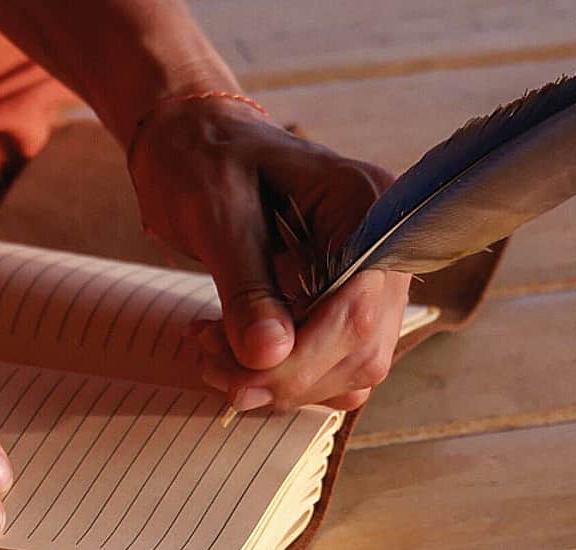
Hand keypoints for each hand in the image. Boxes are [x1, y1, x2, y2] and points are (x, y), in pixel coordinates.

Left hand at [127, 96, 410, 409]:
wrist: (193, 142)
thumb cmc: (203, 159)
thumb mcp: (215, 214)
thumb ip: (244, 286)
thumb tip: (268, 355)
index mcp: (364, 204)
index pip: (359, 307)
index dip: (303, 359)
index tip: (239, 378)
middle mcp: (382, 245)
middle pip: (361, 347)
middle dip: (284, 376)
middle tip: (210, 362)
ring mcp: (368, 279)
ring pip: (348, 368)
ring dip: (280, 381)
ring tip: (211, 350)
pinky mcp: (342, 303)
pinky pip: (330, 364)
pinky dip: (282, 375)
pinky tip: (232, 351)